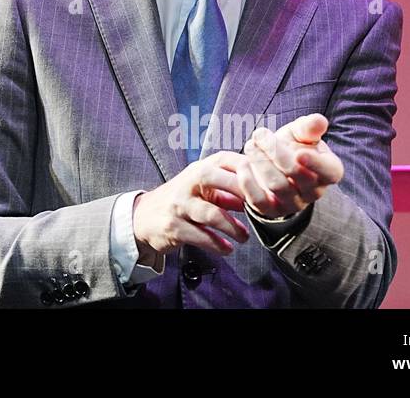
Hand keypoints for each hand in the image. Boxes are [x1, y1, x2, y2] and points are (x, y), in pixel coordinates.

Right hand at [132, 151, 250, 258]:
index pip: (223, 159)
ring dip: (232, 227)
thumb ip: (227, 190)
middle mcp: (186, 183)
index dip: (245, 167)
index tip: (266, 182)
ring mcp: (178, 205)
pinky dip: (217, 244)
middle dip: (240, 191)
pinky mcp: (173, 226)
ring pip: (210, 213)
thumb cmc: (180, 200)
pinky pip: (200, 236)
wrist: (144, 217)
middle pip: (212, 178)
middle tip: (261, 208)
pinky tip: (226, 249)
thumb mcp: (201, 189)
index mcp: (197, 170)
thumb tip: (256, 194)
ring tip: (243, 237)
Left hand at [238, 114, 343, 218]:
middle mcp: (314, 191)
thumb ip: (309, 127)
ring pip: (277, 185)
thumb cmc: (292, 146)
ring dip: (260, 161)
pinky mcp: (271, 210)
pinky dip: (248, 182)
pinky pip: (259, 201)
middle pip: (297, 173)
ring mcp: (293, 203)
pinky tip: (243, 164)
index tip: (300, 153)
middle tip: (259, 134)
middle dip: (275, 151)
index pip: (330, 172)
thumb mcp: (300, 133)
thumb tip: (319, 120)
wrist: (273, 165)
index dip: (316, 164)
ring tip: (251, 145)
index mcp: (328, 171)